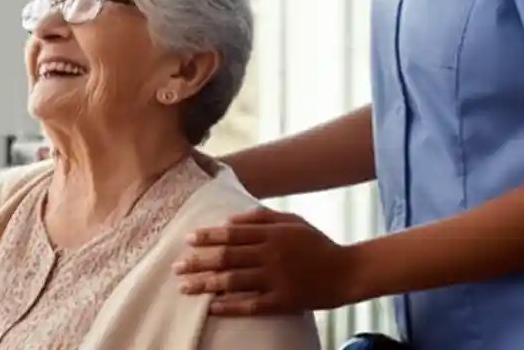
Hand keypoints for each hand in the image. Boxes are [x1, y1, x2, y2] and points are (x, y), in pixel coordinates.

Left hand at [173, 207, 361, 313]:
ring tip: (185, 287)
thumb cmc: (316, 243)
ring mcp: (276, 279)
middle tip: (177, 266)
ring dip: (206, 284)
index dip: (208, 236)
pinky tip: (211, 307)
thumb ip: (261, 217)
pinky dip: (230, 306)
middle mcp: (271, 255)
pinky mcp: (283, 300)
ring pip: (234, 281)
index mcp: (272, 233)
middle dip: (199, 261)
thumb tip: (228, 220)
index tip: (188, 240)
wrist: (347, 271)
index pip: (232, 234)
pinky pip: (251, 304)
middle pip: (227, 257)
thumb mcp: (292, 220)